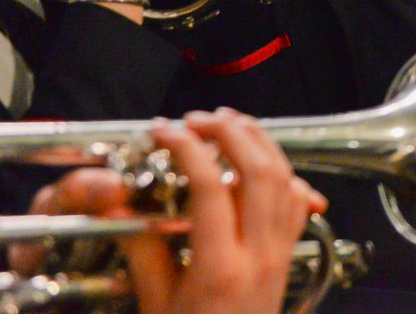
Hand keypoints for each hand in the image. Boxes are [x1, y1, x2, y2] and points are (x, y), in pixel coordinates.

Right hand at [17, 112, 325, 313]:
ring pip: (285, 179)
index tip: (163, 131)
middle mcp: (259, 255)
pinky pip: (296, 202)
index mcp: (220, 268)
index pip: (209, 188)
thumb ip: (142, 251)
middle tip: (197, 119)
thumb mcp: (156, 302)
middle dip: (230, 133)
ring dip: (259, 143)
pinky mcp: (288, 255)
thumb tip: (119, 204)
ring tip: (228, 124)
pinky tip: (261, 161)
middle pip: (259, 171)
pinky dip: (282, 171)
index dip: (187, 150)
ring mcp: (280, 254)